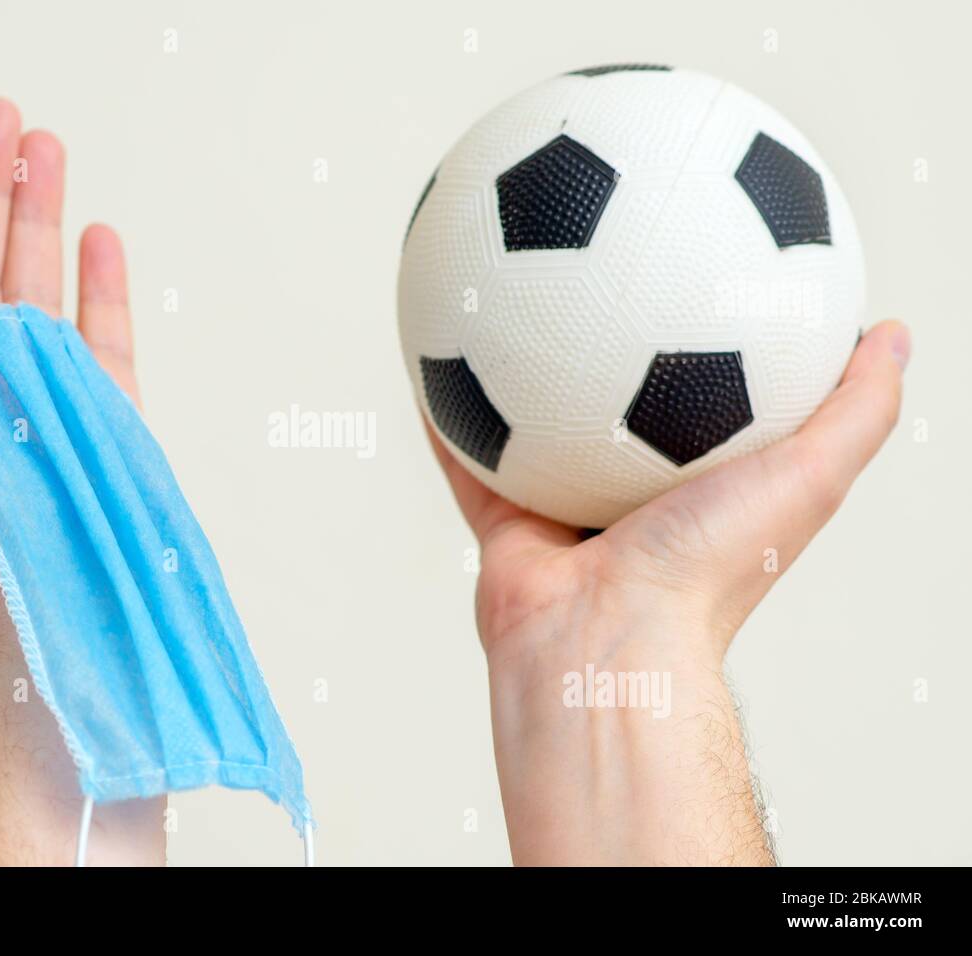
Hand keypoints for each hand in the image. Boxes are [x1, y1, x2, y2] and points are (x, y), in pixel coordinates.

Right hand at [427, 321, 907, 863]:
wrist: (610, 639)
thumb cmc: (713, 569)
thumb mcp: (811, 476)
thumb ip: (858, 408)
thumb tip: (895, 330)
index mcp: (697, 482)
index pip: (710, 401)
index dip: (711, 339)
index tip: (708, 275)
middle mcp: (627, 489)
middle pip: (614, 399)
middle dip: (606, 342)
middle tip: (599, 268)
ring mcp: (560, 501)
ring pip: (531, 421)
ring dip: (518, 367)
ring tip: (506, 294)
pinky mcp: (502, 512)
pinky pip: (463, 452)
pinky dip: (446, 409)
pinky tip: (435, 345)